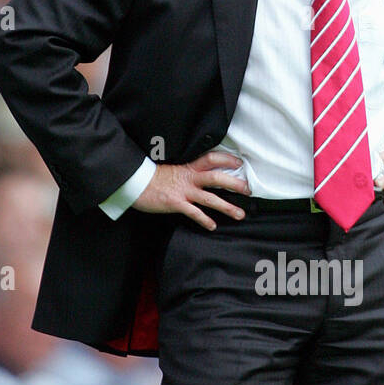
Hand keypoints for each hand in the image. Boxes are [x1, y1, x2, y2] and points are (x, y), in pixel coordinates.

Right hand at [134, 151, 249, 229]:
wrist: (135, 182)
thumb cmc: (154, 178)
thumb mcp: (174, 170)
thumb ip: (188, 173)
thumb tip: (202, 177)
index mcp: (189, 167)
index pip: (211, 158)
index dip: (227, 159)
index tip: (239, 163)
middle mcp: (189, 178)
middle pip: (216, 178)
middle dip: (234, 184)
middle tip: (248, 190)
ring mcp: (183, 191)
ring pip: (210, 198)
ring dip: (227, 207)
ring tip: (239, 214)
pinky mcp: (175, 203)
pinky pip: (194, 212)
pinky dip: (204, 219)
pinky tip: (212, 226)